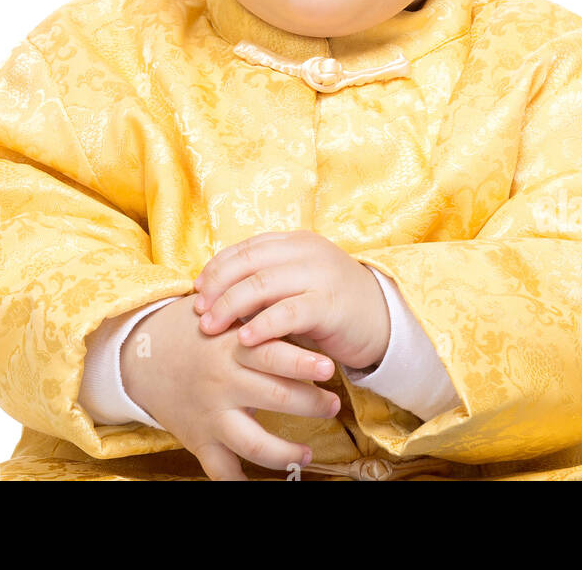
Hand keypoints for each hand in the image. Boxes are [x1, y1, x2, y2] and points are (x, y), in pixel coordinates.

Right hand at [119, 294, 340, 480]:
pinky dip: (240, 481)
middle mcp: (222, 383)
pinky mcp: (198, 439)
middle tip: (333, 404)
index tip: (329, 367)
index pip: (271, 354)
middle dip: (312, 404)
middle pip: (276, 397)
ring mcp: (210, 415)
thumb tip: (304, 308)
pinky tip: (258, 483)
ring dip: (286, 452)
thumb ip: (258, 314)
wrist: (140, 355)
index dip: (302, 363)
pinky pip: (221, 470)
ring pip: (254, 444)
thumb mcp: (223, 314)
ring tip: (306, 453)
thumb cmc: (193, 330)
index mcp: (230, 347)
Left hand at [191, 230, 390, 370]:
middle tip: (199, 313)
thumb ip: (266, 282)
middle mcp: (306, 251)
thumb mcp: (297, 284)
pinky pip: (286, 312)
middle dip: (217, 288)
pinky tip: (244, 340)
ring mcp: (319, 275)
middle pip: (246, 264)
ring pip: (261, 285)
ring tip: (211, 327)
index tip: (197, 291)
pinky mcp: (329, 304)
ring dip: (230, 307)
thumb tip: (215, 294)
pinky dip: (260, 325)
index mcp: (295, 241)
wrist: (384, 320)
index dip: (216, 269)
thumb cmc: (331, 305)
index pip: (244, 249)